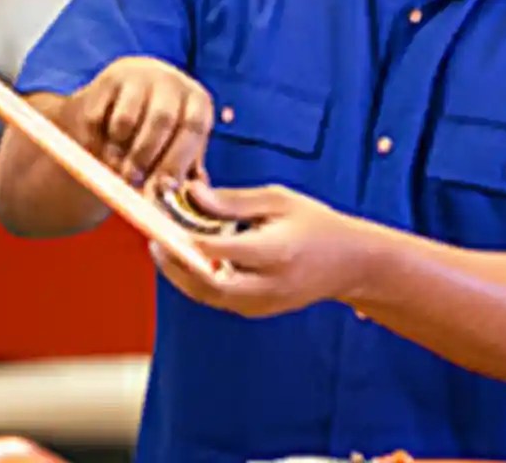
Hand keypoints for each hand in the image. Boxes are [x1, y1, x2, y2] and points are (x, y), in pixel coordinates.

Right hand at [61, 56, 213, 185]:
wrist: (127, 98)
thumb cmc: (162, 134)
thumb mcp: (179, 146)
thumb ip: (187, 171)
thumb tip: (194, 195)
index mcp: (197, 101)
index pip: (193, 127)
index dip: (178, 160)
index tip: (164, 188)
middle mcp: (171, 82)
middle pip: (161, 120)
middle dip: (146, 157)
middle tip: (133, 181)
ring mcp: (139, 76)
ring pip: (126, 120)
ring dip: (119, 151)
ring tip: (118, 166)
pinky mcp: (107, 80)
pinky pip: (96, 118)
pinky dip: (96, 141)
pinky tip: (103, 149)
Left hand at [148, 181, 380, 318]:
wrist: (350, 264)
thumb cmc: (315, 224)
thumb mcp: (278, 200)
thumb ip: (233, 200)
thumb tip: (191, 194)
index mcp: (274, 252)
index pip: (217, 249)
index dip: (184, 235)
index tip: (163, 216)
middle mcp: (267, 284)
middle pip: (205, 282)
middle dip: (174, 263)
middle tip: (155, 240)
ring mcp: (263, 303)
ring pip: (207, 295)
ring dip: (181, 274)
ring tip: (166, 248)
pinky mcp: (258, 311)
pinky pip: (219, 299)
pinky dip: (199, 281)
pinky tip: (191, 260)